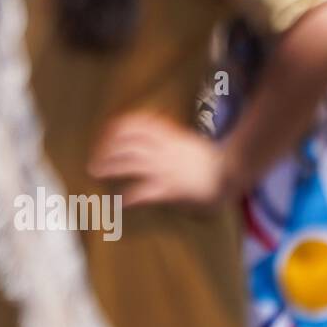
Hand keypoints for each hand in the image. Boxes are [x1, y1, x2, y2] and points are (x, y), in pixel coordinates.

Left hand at [88, 112, 235, 209]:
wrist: (232, 172)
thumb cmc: (210, 160)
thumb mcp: (187, 141)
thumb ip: (168, 134)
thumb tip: (152, 124)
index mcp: (168, 136)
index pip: (136, 124)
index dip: (116, 128)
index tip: (104, 134)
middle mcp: (163, 149)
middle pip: (126, 143)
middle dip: (106, 150)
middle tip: (94, 160)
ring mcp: (165, 168)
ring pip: (129, 163)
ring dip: (109, 167)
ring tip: (96, 173)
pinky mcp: (170, 189)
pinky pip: (143, 192)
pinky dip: (128, 197)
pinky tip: (119, 202)